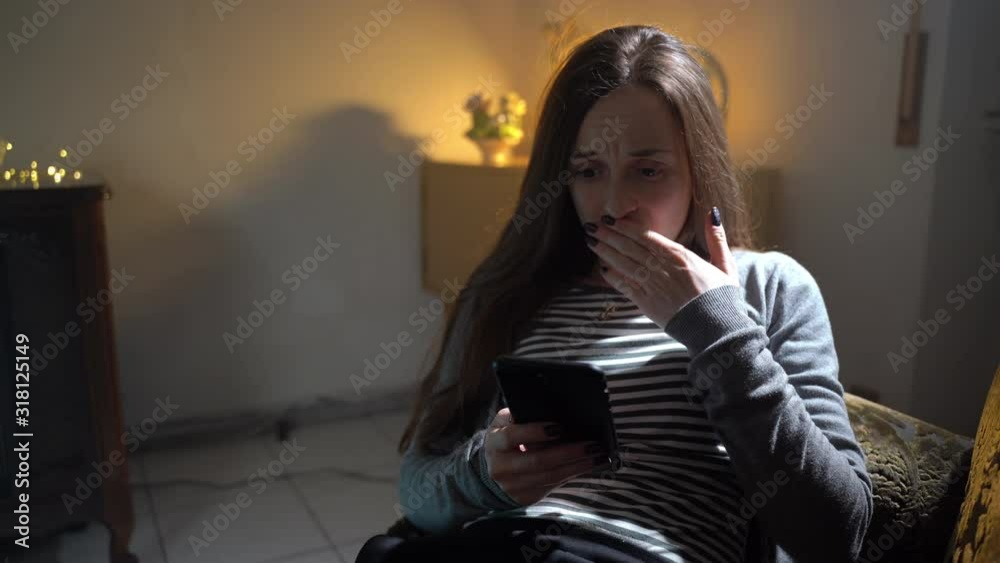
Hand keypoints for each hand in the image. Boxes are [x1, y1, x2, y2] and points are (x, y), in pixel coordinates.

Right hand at [483, 408, 610, 505]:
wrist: (493, 470)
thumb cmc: (506, 440)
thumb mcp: (506, 423)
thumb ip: (522, 416)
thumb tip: (555, 409)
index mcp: (494, 443)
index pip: (513, 436)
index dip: (536, 432)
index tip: (560, 427)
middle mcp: (500, 467)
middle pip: (538, 460)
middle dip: (568, 452)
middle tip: (592, 444)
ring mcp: (512, 486)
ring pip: (550, 476)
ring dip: (577, 466)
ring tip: (598, 455)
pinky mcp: (525, 497)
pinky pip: (553, 485)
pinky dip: (573, 474)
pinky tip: (588, 465)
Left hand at [585, 207, 739, 328]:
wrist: (715, 328)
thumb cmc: (721, 298)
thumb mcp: (725, 265)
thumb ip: (716, 238)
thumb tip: (711, 213)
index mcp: (680, 255)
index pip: (647, 236)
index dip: (627, 227)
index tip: (614, 220)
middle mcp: (662, 267)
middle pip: (630, 247)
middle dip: (610, 235)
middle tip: (593, 226)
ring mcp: (652, 284)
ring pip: (624, 263)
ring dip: (606, 251)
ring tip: (592, 241)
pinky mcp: (646, 302)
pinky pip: (624, 286)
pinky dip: (612, 276)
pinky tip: (602, 268)